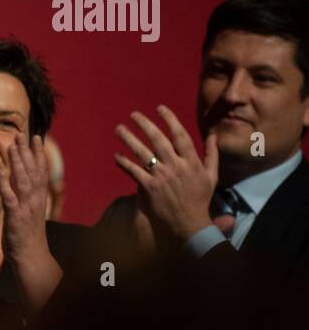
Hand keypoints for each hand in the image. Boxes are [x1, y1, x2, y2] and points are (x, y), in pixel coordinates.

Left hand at [0, 135, 50, 263]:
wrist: (31, 257)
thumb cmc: (28, 235)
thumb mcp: (30, 211)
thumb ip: (28, 194)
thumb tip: (23, 179)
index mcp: (39, 198)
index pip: (40, 170)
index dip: (37, 153)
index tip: (35, 137)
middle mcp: (35, 200)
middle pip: (32, 171)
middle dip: (27, 152)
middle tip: (22, 134)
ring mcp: (26, 208)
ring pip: (22, 181)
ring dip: (18, 163)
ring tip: (12, 146)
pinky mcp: (15, 218)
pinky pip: (9, 200)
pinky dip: (5, 186)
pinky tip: (0, 174)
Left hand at [113, 105, 217, 242]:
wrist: (189, 221)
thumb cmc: (200, 197)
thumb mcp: (211, 175)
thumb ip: (212, 154)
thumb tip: (213, 135)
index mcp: (191, 161)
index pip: (180, 135)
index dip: (170, 120)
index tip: (160, 108)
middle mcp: (176, 166)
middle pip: (158, 140)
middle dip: (145, 124)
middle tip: (134, 114)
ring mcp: (162, 176)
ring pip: (143, 153)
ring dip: (129, 139)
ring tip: (118, 129)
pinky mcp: (150, 188)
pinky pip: (134, 172)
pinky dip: (124, 163)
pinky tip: (116, 155)